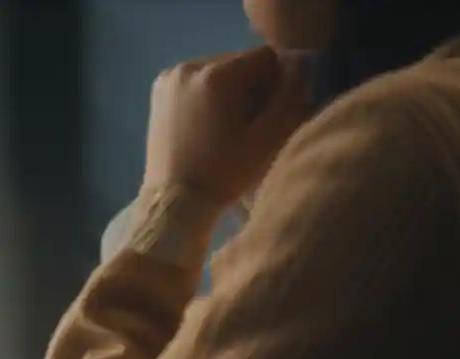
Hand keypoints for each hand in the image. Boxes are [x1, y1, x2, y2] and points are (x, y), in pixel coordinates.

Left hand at [144, 46, 307, 204]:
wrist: (174, 201)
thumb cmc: (223, 173)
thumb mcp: (267, 138)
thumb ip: (289, 98)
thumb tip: (299, 69)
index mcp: (215, 75)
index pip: (264, 57)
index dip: (275, 81)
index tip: (269, 111)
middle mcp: (189, 67)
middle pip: (238, 61)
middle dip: (251, 85)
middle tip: (249, 121)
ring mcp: (170, 78)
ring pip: (217, 69)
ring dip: (229, 89)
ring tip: (227, 125)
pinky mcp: (159, 91)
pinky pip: (196, 80)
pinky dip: (208, 93)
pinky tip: (208, 123)